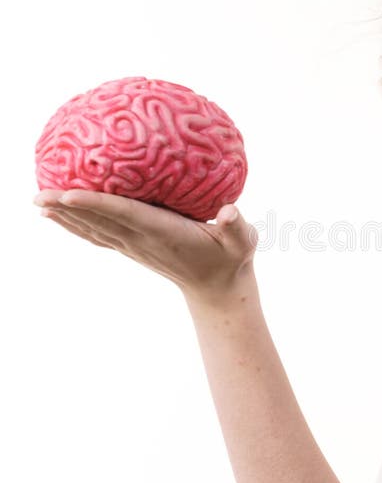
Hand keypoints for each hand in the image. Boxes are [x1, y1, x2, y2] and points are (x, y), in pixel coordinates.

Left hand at [33, 189, 256, 299]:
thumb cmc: (232, 258)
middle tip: (38, 195)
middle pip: (99, 222)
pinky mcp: (134, 248)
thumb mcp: (242, 241)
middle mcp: (143, 241)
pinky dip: (77, 225)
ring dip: (66, 217)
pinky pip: (99, 235)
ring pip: (94, 230)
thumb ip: (237, 226)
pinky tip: (61, 216)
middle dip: (68, 209)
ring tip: (39, 202)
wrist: (218, 287)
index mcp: (165, 233)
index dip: (96, 204)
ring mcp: (135, 246)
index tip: (68, 194)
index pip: (125, 215)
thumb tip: (230, 212)